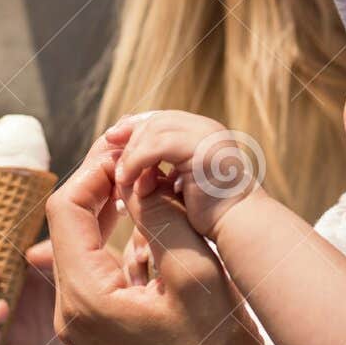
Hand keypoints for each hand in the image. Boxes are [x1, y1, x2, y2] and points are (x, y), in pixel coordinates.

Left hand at [46, 134, 278, 344]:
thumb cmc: (218, 342)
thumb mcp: (194, 268)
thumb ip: (159, 215)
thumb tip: (138, 178)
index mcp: (86, 298)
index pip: (65, 211)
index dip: (92, 171)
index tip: (126, 153)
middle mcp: (71, 318)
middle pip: (67, 231)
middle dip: (99, 191)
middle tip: (134, 163)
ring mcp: (81, 333)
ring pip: (80, 255)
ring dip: (109, 221)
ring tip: (148, 193)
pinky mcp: (97, 340)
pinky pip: (94, 281)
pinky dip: (116, 252)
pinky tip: (152, 239)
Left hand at [106, 111, 263, 237]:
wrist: (237, 225)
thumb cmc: (210, 214)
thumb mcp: (181, 185)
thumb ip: (162, 172)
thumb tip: (129, 171)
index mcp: (204, 133)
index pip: (163, 118)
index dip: (136, 126)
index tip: (113, 140)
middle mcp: (207, 128)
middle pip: (158, 120)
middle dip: (129, 135)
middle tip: (108, 153)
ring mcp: (207, 136)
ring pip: (155, 129)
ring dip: (131, 152)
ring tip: (119, 175)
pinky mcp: (202, 150)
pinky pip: (158, 146)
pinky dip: (137, 160)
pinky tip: (127, 179)